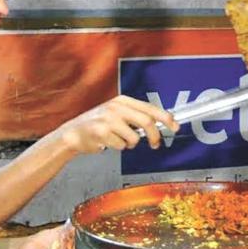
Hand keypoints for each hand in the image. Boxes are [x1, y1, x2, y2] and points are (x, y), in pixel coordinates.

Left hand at [11, 224, 75, 248]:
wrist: (27, 245)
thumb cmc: (41, 240)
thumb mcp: (58, 231)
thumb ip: (68, 229)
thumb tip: (78, 223)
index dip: (81, 239)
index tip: (80, 230)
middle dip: (76, 242)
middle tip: (74, 231)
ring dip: (69, 244)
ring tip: (66, 234)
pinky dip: (62, 248)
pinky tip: (61, 239)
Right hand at [57, 95, 178, 153]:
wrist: (73, 133)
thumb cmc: (95, 125)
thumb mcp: (115, 113)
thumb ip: (135, 116)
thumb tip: (159, 123)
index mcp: (122, 101)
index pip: (150, 108)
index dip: (166, 118)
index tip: (174, 126)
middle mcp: (116, 107)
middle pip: (147, 122)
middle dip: (155, 136)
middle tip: (155, 144)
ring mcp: (108, 119)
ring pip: (134, 137)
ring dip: (130, 144)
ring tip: (120, 141)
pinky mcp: (102, 132)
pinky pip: (121, 145)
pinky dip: (118, 148)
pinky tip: (108, 143)